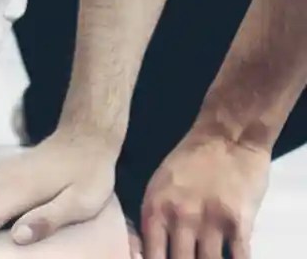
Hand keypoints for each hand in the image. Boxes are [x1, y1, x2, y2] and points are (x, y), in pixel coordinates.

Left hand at [139, 131, 268, 258]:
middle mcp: (180, 218)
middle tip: (185, 258)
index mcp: (156, 209)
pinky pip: (238, 258)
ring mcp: (210, 222)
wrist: (227, 137)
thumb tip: (144, 251)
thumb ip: (153, 218)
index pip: (150, 254)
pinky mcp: (239, 223)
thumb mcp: (158, 186)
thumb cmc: (189, 160)